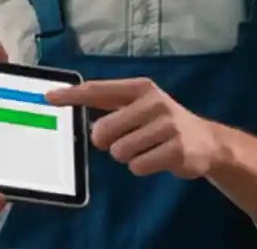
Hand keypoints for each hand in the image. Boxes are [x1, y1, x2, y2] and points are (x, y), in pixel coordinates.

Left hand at [47, 78, 223, 179]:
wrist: (208, 142)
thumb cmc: (163, 122)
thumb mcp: (141, 105)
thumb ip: (110, 104)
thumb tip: (72, 102)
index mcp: (140, 88)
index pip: (98, 90)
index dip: (72, 95)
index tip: (49, 97)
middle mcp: (153, 102)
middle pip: (103, 129)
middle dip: (107, 141)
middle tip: (122, 140)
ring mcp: (167, 126)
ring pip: (120, 151)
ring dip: (127, 155)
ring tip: (145, 148)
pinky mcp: (176, 150)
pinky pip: (137, 166)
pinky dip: (141, 167)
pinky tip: (155, 158)